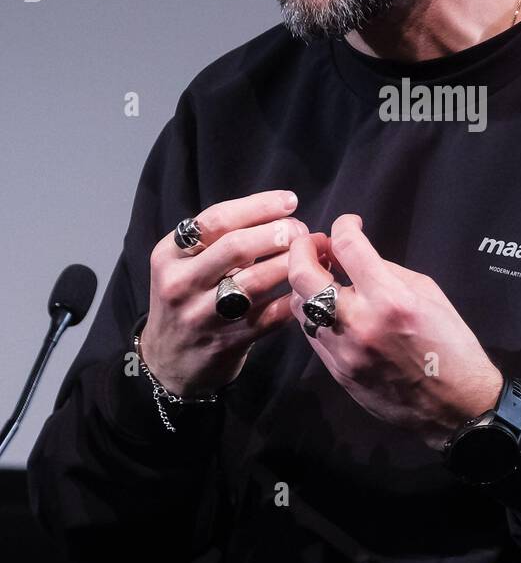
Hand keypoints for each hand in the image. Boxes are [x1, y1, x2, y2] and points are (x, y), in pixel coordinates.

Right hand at [140, 189, 311, 396]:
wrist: (168, 361)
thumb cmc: (188, 298)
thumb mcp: (185, 264)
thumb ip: (217, 239)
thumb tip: (278, 211)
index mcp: (169, 255)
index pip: (216, 219)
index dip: (259, 206)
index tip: (290, 201)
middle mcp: (181, 283)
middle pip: (236, 247)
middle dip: (277, 233)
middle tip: (300, 230)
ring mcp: (204, 316)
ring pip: (255, 281)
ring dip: (290, 263)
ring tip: (309, 255)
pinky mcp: (230, 342)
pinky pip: (272, 314)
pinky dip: (294, 297)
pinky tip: (307, 287)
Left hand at [286, 214, 502, 449]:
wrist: (455, 406)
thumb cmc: (451, 344)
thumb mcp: (429, 294)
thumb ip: (388, 272)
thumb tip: (355, 257)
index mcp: (390, 298)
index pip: (347, 247)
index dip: (344, 225)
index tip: (350, 224)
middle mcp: (359, 323)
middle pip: (302, 274)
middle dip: (303, 248)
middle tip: (318, 244)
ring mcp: (343, 350)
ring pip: (299, 305)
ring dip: (305, 283)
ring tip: (322, 277)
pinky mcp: (337, 371)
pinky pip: (311, 333)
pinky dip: (314, 312)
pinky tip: (329, 307)